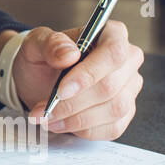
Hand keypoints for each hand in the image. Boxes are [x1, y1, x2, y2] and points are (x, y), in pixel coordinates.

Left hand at [11, 22, 143, 139]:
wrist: (38, 79)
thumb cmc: (42, 58)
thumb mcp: (35, 44)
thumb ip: (50, 44)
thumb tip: (69, 54)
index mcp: (111, 34)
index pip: (113, 53)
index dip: (89, 74)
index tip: (62, 90)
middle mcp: (127, 60)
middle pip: (111, 86)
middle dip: (73, 103)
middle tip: (44, 109)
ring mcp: (129, 87)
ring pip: (114, 110)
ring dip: (76, 119)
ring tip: (48, 117)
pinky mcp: (124, 112)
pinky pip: (112, 128)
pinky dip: (83, 130)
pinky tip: (62, 124)